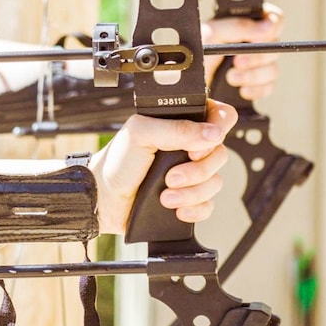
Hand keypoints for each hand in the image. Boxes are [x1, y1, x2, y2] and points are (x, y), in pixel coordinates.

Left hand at [90, 99, 238, 234]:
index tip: (197, 146)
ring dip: (191, 192)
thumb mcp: (141, 134)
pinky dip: (194, 208)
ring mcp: (191, 173)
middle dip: (197, 170)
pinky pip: (209, 205)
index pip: (219, 116)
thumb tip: (213, 133)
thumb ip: (176, 129)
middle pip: (221, 154)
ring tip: (165, 196)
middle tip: (171, 177)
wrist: (104, 199)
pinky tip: (175, 208)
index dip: (218, 129)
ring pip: (216, 182)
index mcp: (180, 124)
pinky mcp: (190, 198)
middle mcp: (190, 147)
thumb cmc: (117, 162)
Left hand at [202, 2, 283, 99]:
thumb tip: (266, 27)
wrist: (183, 82)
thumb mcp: (210, 33)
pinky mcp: (254, 83)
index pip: (272, 18)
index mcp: (244, 25)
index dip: (273, 24)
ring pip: (273, 69)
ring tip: (231, 77)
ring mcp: (255, 64)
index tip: (263, 35)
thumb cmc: (193, 52)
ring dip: (253, 75)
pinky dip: (256, 90)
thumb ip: (237, 26)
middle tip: (237, 62)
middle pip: (275, 47)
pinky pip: (268, 87)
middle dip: (257, 57)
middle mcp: (253, 43)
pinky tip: (241, 89)